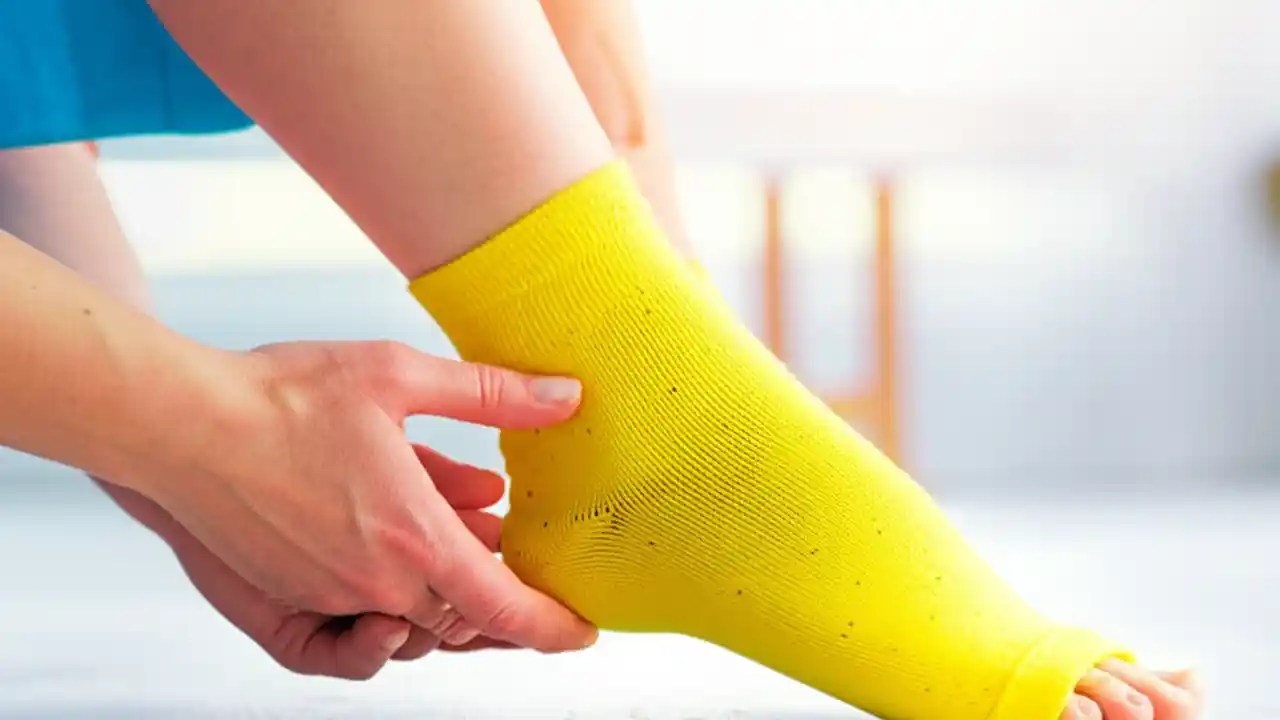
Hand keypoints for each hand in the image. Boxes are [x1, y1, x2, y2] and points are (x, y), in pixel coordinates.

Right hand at [117, 340, 594, 653]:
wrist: (179, 423)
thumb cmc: (284, 395)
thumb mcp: (398, 376)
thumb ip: (491, 394)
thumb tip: (566, 395)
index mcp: (411, 536)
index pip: (502, 608)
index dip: (549, 626)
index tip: (582, 632)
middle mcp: (374, 582)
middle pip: (462, 617)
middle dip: (497, 595)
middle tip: (516, 553)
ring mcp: (328, 596)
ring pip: (414, 619)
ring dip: (449, 591)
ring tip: (465, 536)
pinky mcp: (291, 600)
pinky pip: (362, 622)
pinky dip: (396, 598)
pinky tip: (403, 557)